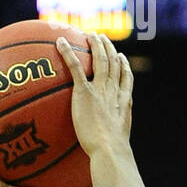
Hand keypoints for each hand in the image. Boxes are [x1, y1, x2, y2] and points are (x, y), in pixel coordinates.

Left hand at [57, 33, 132, 156]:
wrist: (109, 147)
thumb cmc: (111, 151)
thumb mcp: (116, 140)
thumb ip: (111, 136)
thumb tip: (105, 149)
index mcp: (123, 100)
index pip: (125, 76)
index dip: (123, 64)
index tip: (120, 56)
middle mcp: (113, 90)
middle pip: (113, 62)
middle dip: (108, 48)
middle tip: (101, 39)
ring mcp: (100, 89)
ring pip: (99, 59)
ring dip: (95, 45)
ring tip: (89, 36)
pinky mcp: (85, 91)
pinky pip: (75, 67)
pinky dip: (68, 52)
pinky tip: (61, 42)